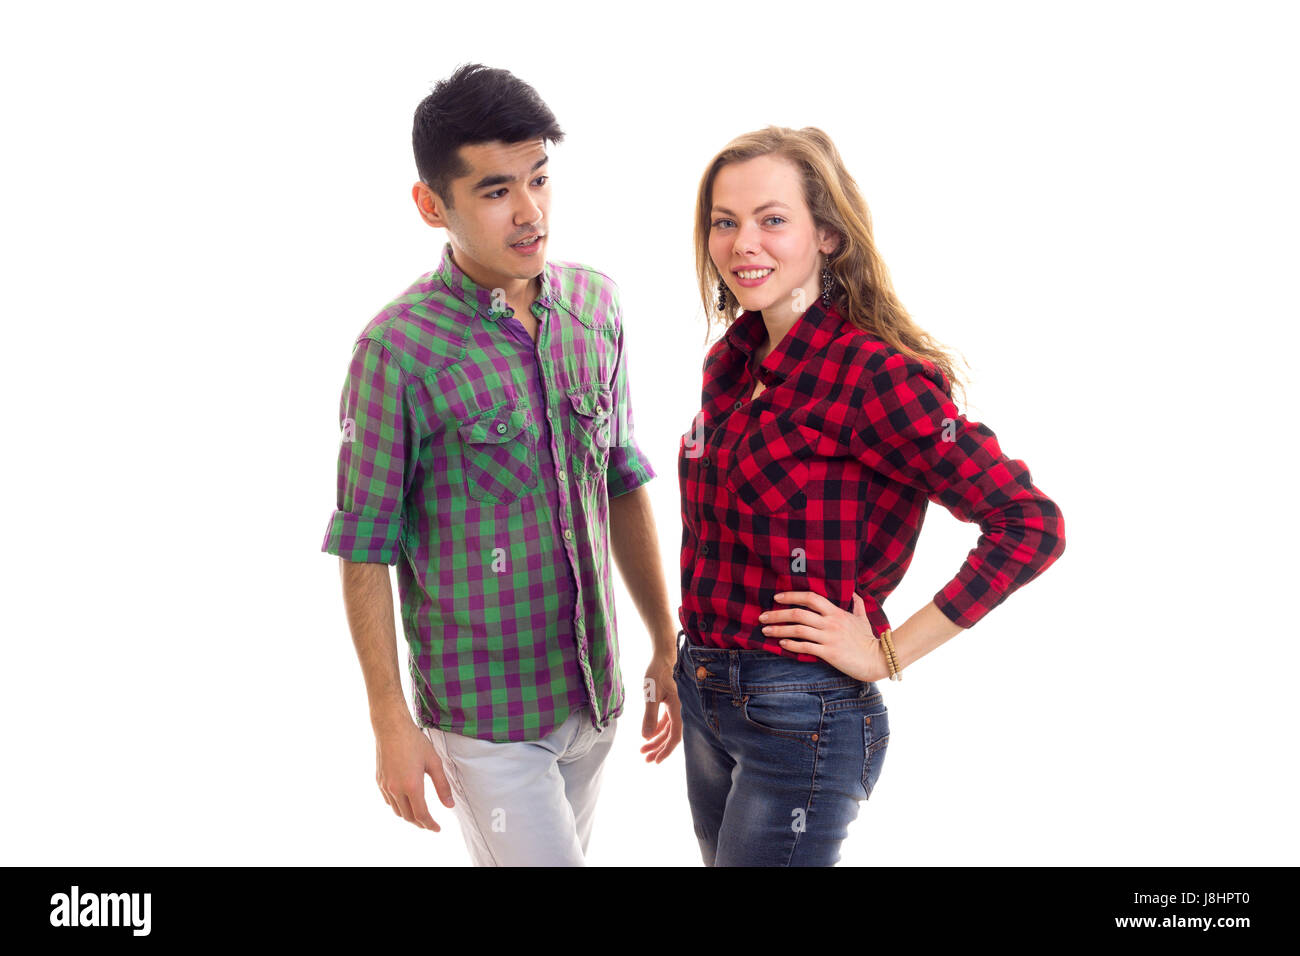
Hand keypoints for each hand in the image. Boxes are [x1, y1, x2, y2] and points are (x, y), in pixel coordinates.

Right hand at [374, 719, 454, 830]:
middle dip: (420, 823)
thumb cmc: (414, 742)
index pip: (421, 815)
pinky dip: (398, 806)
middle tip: (430, 824)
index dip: (430, 825)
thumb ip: (442, 786)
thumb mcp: (434, 762)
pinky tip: (405, 802)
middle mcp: (396, 789)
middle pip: (408, 816)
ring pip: (397, 811)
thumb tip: (449, 805)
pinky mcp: (379, 781)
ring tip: (419, 815)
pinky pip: (389, 801)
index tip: (437, 829)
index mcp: (412, 786)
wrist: (391, 728)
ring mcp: (385, 786)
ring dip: (409, 816)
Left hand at [638, 651, 681, 763]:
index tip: (655, 761)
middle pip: (671, 736)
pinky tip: (648, 736)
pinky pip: (665, 722)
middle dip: (658, 749)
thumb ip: (649, 716)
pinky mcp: (670, 703)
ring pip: (667, 730)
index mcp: (678, 709)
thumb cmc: (657, 673)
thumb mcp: (651, 695)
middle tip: (646, 759)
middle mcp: (679, 710)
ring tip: (643, 750)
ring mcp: (675, 707)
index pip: (674, 736)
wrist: (663, 657)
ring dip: (656, 740)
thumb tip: (646, 737)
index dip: (666, 750)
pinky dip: (657, 730)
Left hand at [760, 590, 890, 681]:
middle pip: (798, 613)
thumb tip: (855, 593)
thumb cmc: (868, 639)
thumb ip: (857, 604)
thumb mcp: (863, 618)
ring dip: (779, 629)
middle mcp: (830, 623)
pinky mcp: (829, 653)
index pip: (810, 598)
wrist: (877, 659)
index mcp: (836, 612)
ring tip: (765, 630)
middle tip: (762, 616)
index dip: (792, 595)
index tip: (776, 597)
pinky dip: (791, 645)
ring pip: (798, 630)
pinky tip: (781, 644)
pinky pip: (805, 647)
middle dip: (777, 614)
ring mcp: (829, 638)